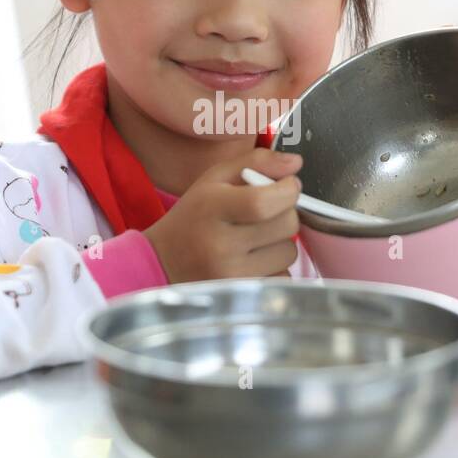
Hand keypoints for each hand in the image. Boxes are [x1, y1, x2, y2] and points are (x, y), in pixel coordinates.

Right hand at [143, 147, 302, 282]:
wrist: (162, 262)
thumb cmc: (194, 217)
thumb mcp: (214, 179)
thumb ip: (255, 162)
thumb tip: (296, 163)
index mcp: (211, 207)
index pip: (264, 201)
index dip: (287, 191)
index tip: (286, 186)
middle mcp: (220, 245)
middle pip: (286, 225)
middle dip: (285, 213)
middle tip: (267, 212)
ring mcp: (231, 275)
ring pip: (290, 252)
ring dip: (280, 242)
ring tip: (254, 239)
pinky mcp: (243, 294)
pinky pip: (284, 275)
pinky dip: (276, 266)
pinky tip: (253, 260)